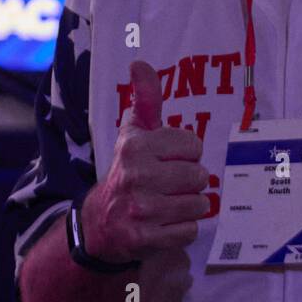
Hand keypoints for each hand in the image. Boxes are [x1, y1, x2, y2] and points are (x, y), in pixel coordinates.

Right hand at [81, 61, 209, 262]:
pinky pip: (189, 230)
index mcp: (136, 146)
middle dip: (191, 182)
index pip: (194, 145)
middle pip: (199, 176)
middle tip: (171, 185)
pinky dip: (183, 229)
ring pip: (198, 204)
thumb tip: (139, 62)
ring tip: (169, 204)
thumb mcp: (134, 133)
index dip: (188, 154)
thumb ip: (145, 99)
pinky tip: (165, 224)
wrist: (101, 224)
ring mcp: (140, 209)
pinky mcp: (144, 238)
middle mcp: (136, 175)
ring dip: (190, 206)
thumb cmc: (128, 172)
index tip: (170, 159)